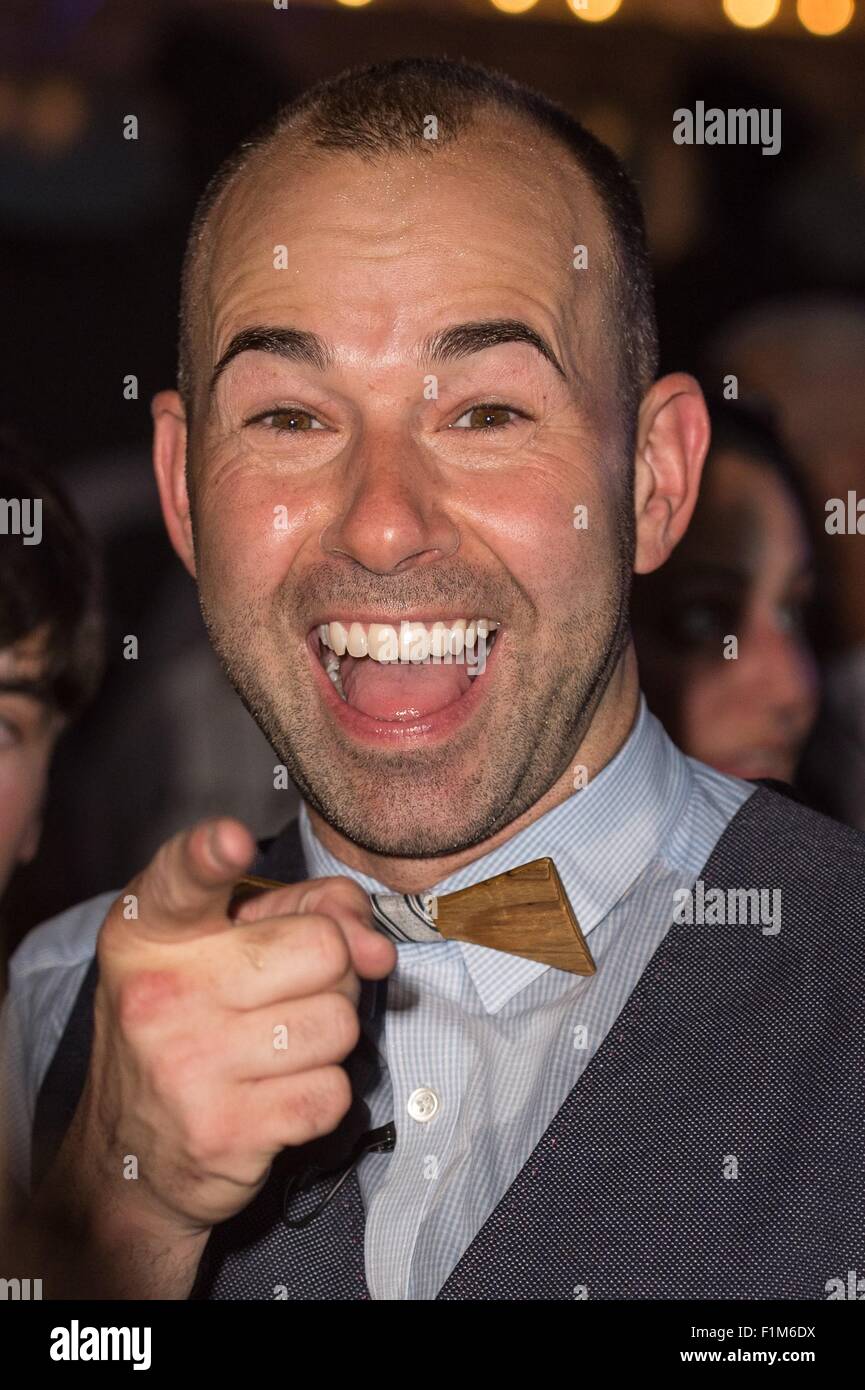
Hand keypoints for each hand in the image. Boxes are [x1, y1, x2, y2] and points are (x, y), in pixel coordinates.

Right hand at [72, 817, 395, 1237]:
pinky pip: (332, 1092)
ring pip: (338, 1024)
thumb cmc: (195, 1026)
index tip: (230, 841)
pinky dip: (321, 1096)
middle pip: (322, 948)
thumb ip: (310, 909)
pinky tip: (274, 1096)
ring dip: (328, 1038)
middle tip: (287, 995)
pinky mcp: (221, 1132)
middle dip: (332, 974)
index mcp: (149, 933)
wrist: (131, 1158)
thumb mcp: (229, 946)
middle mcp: (158, 993)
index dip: (209, 854)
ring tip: (275, 1049)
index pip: (181, 880)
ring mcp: (186, 1065)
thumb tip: (376, 947)